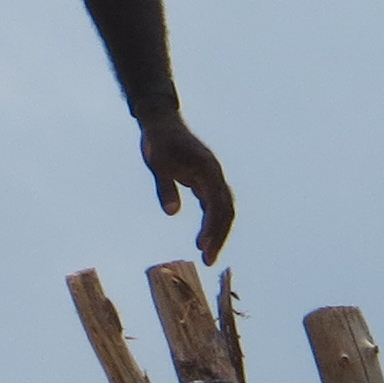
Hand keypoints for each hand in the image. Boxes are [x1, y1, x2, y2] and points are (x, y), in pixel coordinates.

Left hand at [139, 110, 234, 262]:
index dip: (213, 227)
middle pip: (226, 210)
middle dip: (220, 236)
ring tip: (206, 256)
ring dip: (218, 233)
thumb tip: (172, 213)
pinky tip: (202, 240)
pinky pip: (214, 206)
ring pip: (223, 210)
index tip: (203, 247)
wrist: (161, 122)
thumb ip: (165, 187)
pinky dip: (211, 224)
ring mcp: (212, 177)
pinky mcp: (205, 181)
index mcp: (208, 169)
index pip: (217, 204)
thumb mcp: (157, 163)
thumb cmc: (158, 140)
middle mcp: (215, 174)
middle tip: (208, 260)